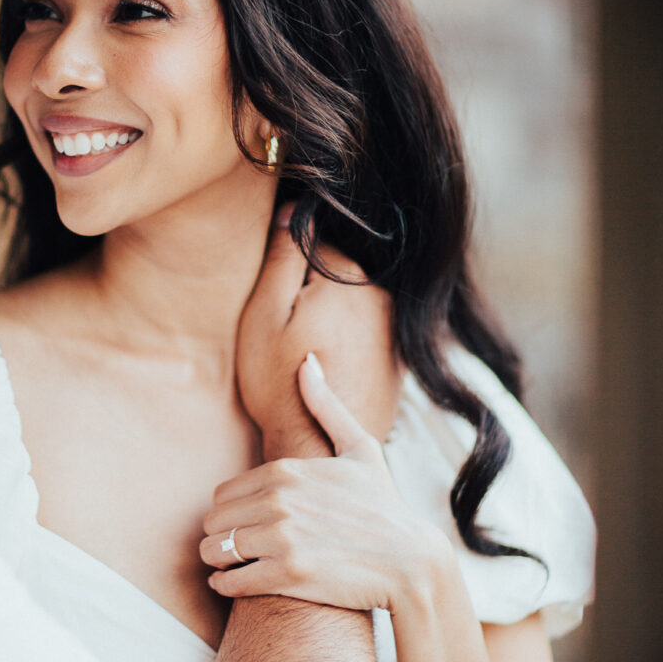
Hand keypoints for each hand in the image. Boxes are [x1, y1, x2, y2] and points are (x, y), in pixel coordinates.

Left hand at [200, 356, 449, 612]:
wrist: (411, 561)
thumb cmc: (383, 506)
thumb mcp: (360, 448)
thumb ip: (325, 406)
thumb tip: (307, 361)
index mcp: (288, 470)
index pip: (224, 493)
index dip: (228, 511)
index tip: (239, 523)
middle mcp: (281, 500)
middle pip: (215, 521)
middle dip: (218, 535)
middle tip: (230, 547)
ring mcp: (284, 538)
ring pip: (216, 550)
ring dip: (216, 560)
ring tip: (228, 566)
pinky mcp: (289, 574)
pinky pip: (231, 580)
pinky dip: (225, 584)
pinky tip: (232, 583)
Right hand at [237, 212, 400, 455]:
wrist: (319, 451)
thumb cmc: (281, 382)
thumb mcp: (266, 313)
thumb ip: (282, 256)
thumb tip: (293, 211)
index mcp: (351, 279)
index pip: (312, 245)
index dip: (285, 270)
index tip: (273, 304)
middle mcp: (383, 298)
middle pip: (335, 275)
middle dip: (309, 293)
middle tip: (285, 336)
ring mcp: (394, 332)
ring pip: (351, 305)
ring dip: (328, 318)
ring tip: (303, 356)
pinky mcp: (396, 363)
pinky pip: (365, 335)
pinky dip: (345, 344)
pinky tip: (325, 370)